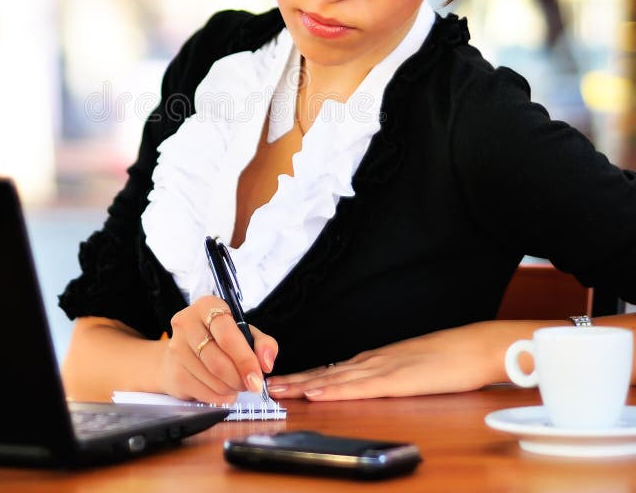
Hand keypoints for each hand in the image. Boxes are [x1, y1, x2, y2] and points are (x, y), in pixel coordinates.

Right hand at [160, 295, 277, 403]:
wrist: (183, 352)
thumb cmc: (218, 338)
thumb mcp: (244, 333)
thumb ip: (263, 344)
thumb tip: (266, 363)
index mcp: (208, 306)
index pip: (227, 336)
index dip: (245, 360)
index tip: (258, 378)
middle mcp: (187, 323)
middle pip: (218, 362)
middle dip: (240, 379)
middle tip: (251, 384)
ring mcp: (177, 348)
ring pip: (213, 381)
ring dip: (231, 389)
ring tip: (234, 382)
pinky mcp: (173, 372)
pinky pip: (205, 394)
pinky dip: (220, 397)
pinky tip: (221, 389)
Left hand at [266, 322, 504, 400]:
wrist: (475, 347)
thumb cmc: (449, 360)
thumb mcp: (412, 369)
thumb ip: (391, 377)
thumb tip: (373, 385)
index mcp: (376, 361)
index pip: (333, 370)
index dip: (306, 377)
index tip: (284, 382)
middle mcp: (373, 362)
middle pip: (327, 372)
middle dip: (296, 380)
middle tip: (267, 386)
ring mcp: (383, 368)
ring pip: (335, 378)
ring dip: (304, 385)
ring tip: (279, 389)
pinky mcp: (396, 379)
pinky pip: (359, 387)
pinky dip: (334, 390)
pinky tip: (316, 393)